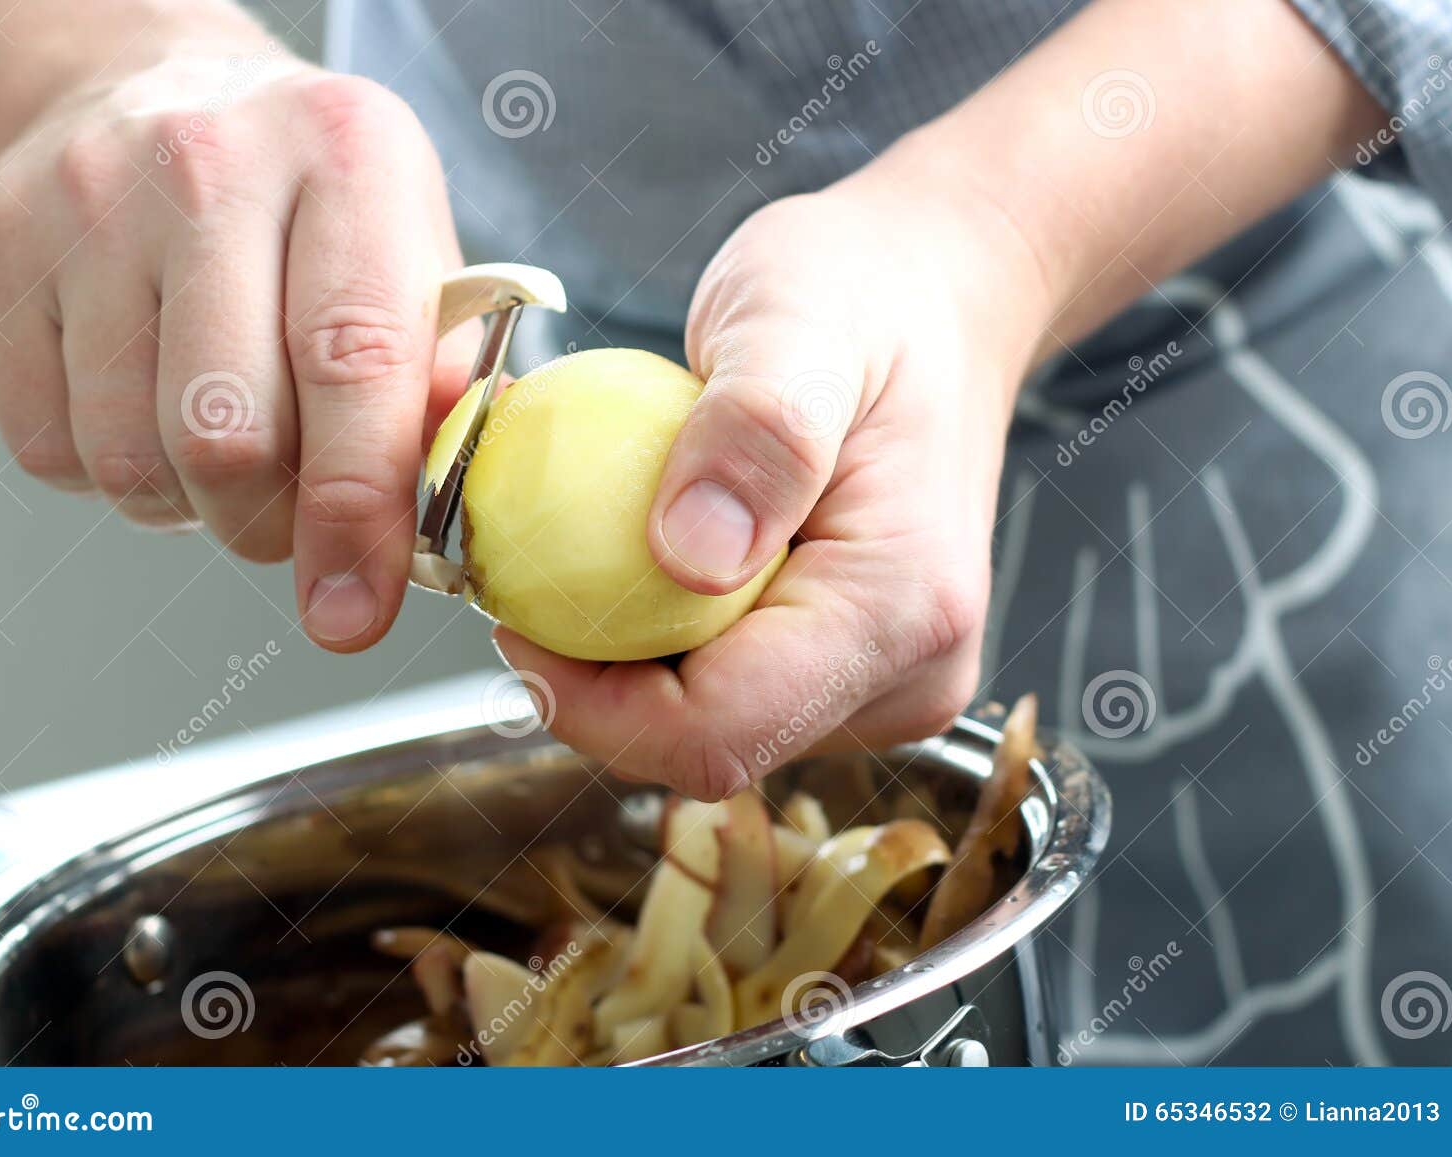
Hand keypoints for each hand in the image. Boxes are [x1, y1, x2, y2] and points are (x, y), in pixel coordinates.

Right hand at [0, 54, 469, 650]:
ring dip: (188, 504)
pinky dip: (108, 473)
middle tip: (291, 516)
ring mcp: (84, 204)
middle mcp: (208, 166)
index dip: (356, 509)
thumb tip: (431, 533)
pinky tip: (141, 405)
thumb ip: (439, 387)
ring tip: (217, 439)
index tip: (354, 608)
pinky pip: (47, 450)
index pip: (352, 361)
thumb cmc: (308, 203)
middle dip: (269, 526)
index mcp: (346, 157)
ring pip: (132, 460)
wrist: (148, 94)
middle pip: (228, 436)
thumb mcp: (410, 255)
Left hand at [494, 179, 1050, 799]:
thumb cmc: (871, 294)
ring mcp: (884, 682)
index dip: (590, 705)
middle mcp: (909, 674)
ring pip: (711, 727)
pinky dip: (662, 638)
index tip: (516, 611)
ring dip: (627, 660)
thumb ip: (755, 431)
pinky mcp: (852, 669)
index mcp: (903, 610)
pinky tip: (636, 557)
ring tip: (591, 545)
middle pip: (706, 745)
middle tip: (536, 562)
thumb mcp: (798, 318)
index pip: (718, 733)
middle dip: (598, 680)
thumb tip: (690, 560)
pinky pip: (729, 689)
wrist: (935, 298)